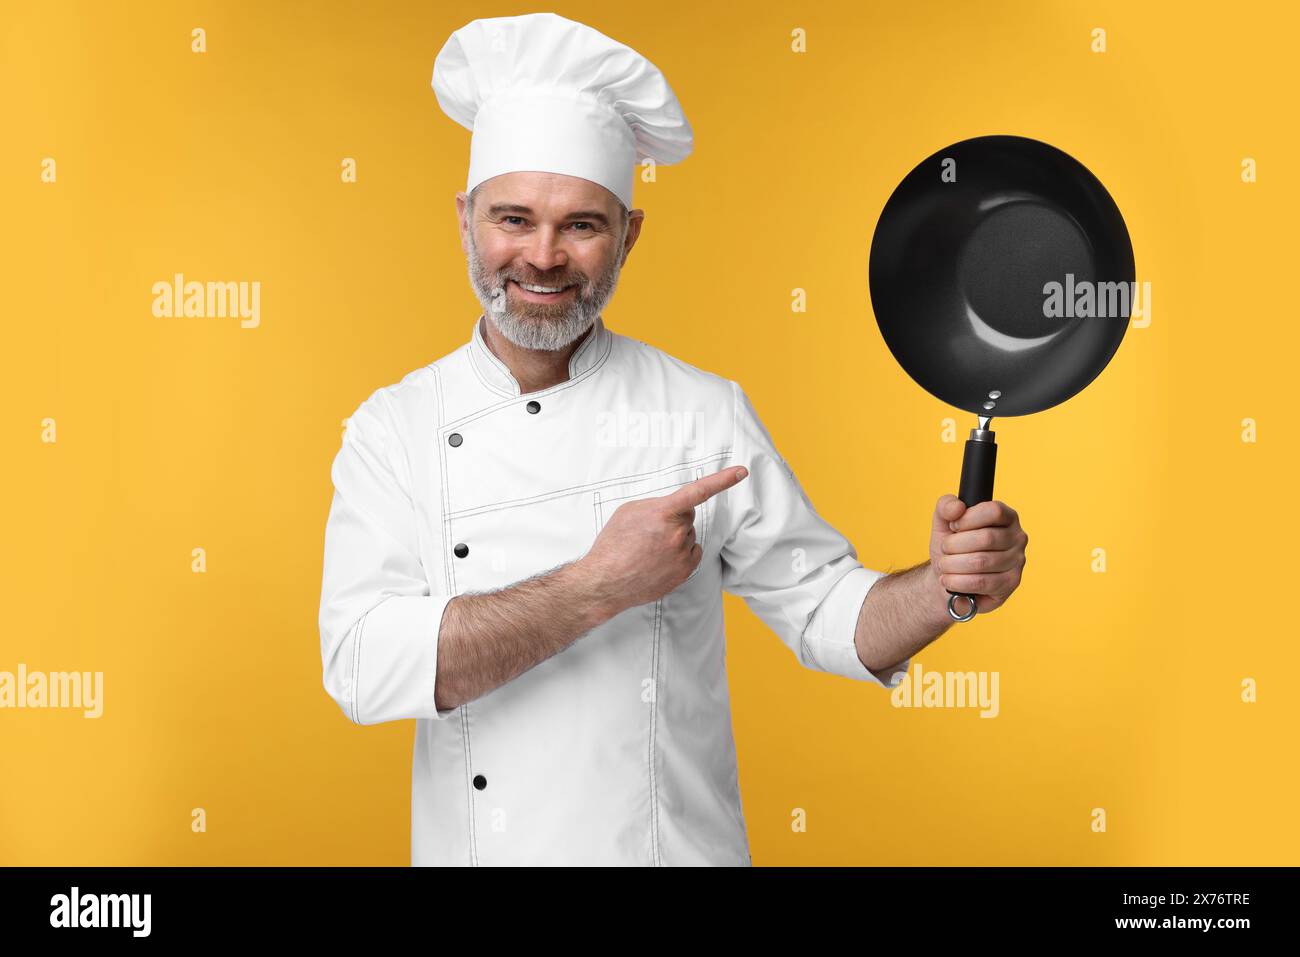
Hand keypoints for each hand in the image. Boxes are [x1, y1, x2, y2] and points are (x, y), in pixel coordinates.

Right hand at [580, 466, 748, 614]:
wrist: (605, 581)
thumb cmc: (613, 545)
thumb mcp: (629, 512)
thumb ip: (655, 505)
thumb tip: (671, 509)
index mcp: (663, 513)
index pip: (699, 491)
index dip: (723, 479)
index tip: (741, 472)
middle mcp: (677, 533)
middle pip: (687, 517)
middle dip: (674, 519)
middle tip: (649, 532)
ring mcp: (682, 554)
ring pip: (688, 536)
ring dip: (674, 539)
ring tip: (649, 550)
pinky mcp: (684, 572)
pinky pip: (692, 554)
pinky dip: (681, 554)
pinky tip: (659, 560)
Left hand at [928, 495, 1027, 614]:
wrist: (948, 577)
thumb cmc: (952, 547)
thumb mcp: (943, 522)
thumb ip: (946, 506)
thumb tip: (957, 508)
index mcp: (1006, 516)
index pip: (994, 511)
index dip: (967, 519)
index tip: (953, 526)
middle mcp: (1017, 537)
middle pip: (986, 538)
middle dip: (955, 545)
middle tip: (944, 549)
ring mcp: (1017, 561)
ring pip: (981, 562)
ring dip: (953, 564)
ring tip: (944, 565)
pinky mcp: (1010, 583)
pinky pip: (981, 582)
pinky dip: (958, 581)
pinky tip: (948, 579)